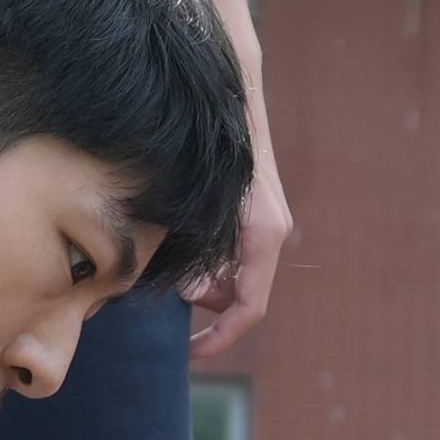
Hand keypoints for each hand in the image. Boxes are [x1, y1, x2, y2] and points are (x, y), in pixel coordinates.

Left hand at [186, 135, 291, 363]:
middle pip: (238, 294)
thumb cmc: (209, 145)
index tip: (192, 354)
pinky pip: (234, 254)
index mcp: (263, 235)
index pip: (249, 308)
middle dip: (204, 300)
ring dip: (204, 276)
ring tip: (171, 249)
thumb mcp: (197, 209)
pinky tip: (183, 235)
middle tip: (168, 281)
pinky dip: (209, 258)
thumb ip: (196, 256)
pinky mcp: (257, 214)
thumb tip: (192, 293)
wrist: (233, 86)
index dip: (220, 339)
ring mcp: (267, 223)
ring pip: (235, 275)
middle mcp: (272, 232)